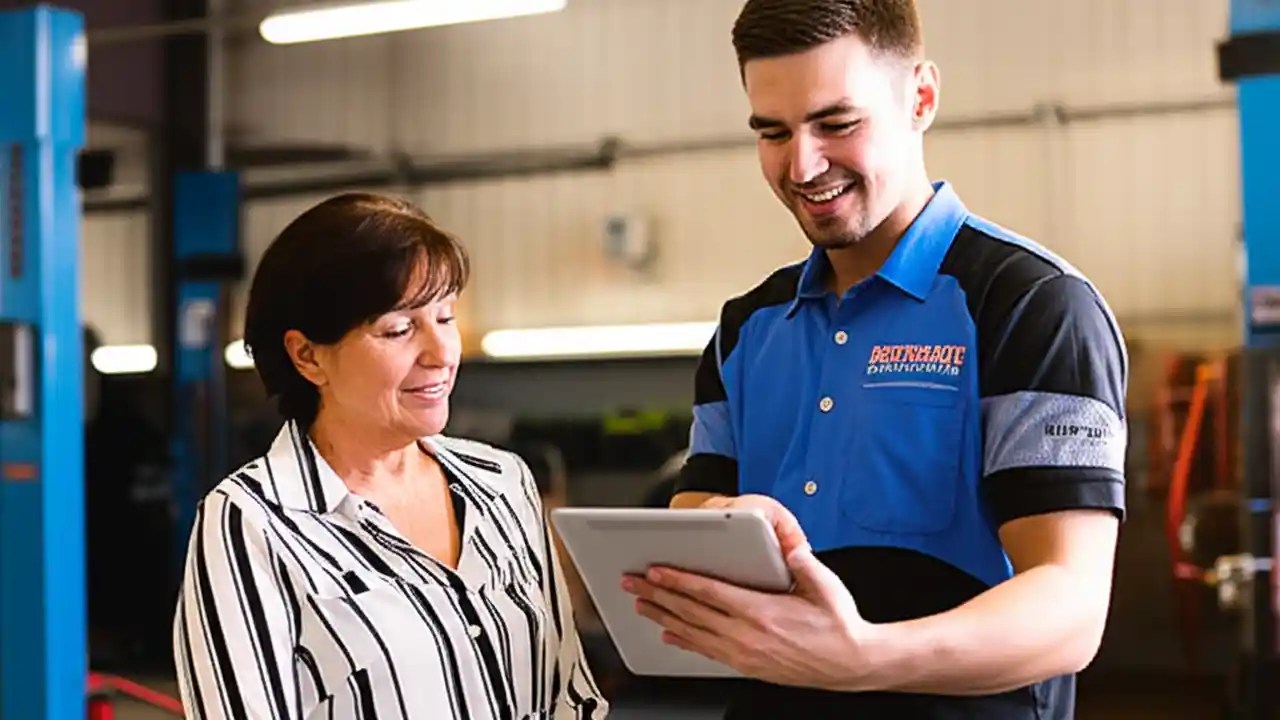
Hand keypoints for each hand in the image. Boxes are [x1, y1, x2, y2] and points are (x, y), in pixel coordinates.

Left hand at [624, 495, 881, 690]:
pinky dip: (684, 641)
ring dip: (663, 617)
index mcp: (762, 612)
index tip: (656, 571)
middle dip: (658, 595)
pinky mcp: (748, 666)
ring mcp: (745, 654)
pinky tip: (669, 634)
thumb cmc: (840, 625)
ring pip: (693, 633)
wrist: (852, 664)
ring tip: (640, 605)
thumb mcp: (826, 587)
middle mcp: (748, 636)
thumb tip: (790, 545)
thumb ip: (804, 563)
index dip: (678, 581)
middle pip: (692, 612)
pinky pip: (707, 652)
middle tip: (633, 583)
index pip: (709, 593)